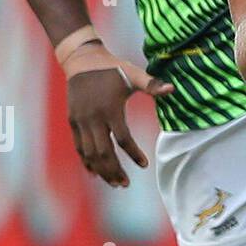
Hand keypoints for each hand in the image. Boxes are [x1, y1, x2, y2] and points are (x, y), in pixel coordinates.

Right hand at [66, 46, 172, 187]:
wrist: (83, 61)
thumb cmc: (113, 69)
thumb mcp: (133, 74)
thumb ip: (152, 84)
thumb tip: (173, 89)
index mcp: (110, 109)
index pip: (122, 139)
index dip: (133, 153)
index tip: (144, 165)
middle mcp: (93, 118)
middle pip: (103, 152)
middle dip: (114, 170)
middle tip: (126, 184)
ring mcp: (80, 121)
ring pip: (89, 153)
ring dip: (101, 170)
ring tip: (115, 182)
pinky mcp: (73, 122)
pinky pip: (79, 146)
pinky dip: (86, 161)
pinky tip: (95, 173)